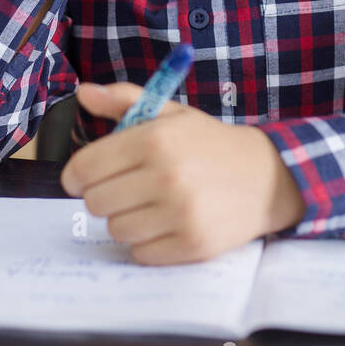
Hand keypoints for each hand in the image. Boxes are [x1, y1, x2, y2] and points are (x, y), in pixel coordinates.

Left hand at [60, 81, 306, 262]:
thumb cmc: (210, 144)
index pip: (86, 167)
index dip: (76, 175)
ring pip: (116, 230)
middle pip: (95, 203)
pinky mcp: (193, 245)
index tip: (82, 178)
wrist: (268, 176)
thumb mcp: (171, 112)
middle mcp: (166, 176)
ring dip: (126, 220)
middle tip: (124, 189)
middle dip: (104, 196)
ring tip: (149, 206)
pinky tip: (166, 224)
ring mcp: (181, 214)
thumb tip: (83, 92)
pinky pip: (141, 253)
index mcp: (155, 139)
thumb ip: (124, 100)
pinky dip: (147, 242)